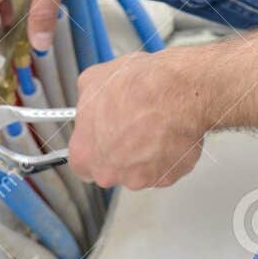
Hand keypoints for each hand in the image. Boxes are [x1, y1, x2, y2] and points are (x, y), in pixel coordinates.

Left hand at [67, 45, 212, 189]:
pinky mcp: (168, 177)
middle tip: (132, 125)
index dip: (94, 146)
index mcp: (85, 154)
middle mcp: (110, 173)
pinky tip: (169, 132)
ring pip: (140, 170)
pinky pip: (165, 168)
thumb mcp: (94, 80)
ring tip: (154, 125)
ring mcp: (140, 179)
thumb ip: (87, 102)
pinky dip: (168, 154)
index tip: (103, 135)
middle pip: (111, 169)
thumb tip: (91, 102)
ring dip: (145, 153)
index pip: (82, 163)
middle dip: (120, 151)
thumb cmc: (137, 87)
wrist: (176, 91)